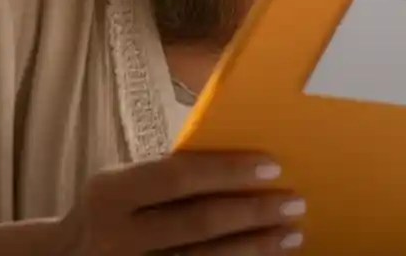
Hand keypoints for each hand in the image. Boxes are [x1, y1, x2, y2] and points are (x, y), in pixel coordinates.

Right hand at [49, 151, 305, 254]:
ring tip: (291, 235)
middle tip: (295, 203)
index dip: (227, 171)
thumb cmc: (110, 210)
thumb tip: (238, 159)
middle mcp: (117, 236)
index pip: (178, 177)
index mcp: (111, 193)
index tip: (272, 166)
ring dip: (256, 248)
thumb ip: (165, 175)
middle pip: (199, 223)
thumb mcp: (121, 184)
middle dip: (253, 213)